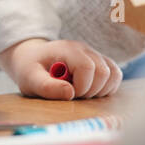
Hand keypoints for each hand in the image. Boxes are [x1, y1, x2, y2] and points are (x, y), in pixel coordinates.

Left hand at [0, 38, 122, 99]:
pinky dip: (107, 88)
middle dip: (91, 91)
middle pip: (104, 72)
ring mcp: (94, 54)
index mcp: (68, 49)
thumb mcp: (29, 79)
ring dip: (101, 90)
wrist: (32, 58)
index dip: (82, 87)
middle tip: (74, 95)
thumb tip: (70, 94)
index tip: (69, 95)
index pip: (87, 67)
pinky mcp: (100, 62)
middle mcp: (85, 49)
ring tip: (81, 93)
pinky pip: (115, 75)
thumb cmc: (30, 68)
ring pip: (114, 74)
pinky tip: (90, 91)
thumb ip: (46, 87)